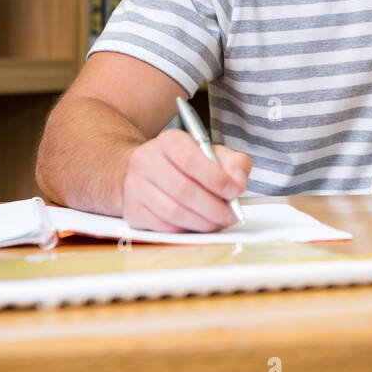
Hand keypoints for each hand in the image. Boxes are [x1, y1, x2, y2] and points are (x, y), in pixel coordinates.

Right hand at [120, 129, 252, 231]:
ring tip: (218, 222)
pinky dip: (187, 230)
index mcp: (168, 141)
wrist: (146, 172)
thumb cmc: (186, 164)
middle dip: (213, 207)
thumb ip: (234, 163)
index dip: (215, 178)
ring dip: (202, 222)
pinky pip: (164, 227)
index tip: (235, 191)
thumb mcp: (213, 154)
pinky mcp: (132, 211)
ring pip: (173, 212)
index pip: (189, 159)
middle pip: (183, 190)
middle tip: (231, 215)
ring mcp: (135, 187)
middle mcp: (146, 161)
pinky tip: (199, 225)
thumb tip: (238, 182)